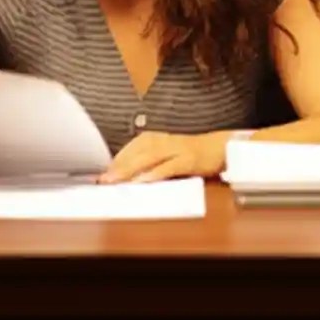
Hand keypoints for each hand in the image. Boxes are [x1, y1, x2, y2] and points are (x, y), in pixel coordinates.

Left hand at [98, 131, 223, 183]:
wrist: (218, 148)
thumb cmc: (189, 154)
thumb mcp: (164, 155)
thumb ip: (145, 162)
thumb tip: (123, 176)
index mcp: (154, 138)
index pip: (129, 149)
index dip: (114, 162)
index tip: (101, 174)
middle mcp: (163, 141)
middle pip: (136, 153)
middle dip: (118, 167)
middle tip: (103, 180)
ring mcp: (176, 149)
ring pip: (149, 158)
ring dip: (131, 169)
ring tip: (117, 180)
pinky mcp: (189, 159)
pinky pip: (169, 166)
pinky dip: (156, 173)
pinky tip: (144, 181)